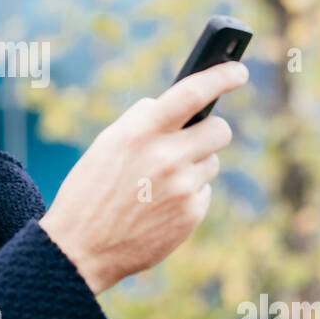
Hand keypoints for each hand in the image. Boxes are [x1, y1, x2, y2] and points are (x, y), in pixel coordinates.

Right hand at [39, 61, 247, 294]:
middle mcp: (166, 157)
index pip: (192, 93)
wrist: (81, 249)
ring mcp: (182, 188)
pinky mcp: (191, 214)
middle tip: (194, 139)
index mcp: (140, 131)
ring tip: (160, 183)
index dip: (220, 77)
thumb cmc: (91, 190)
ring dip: (194, 166)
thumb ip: (145, 121)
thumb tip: (185, 108)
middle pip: (219, 130)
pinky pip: (204, 192)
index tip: (239, 69)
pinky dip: (188, 195)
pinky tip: (160, 206)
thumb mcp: (109, 144)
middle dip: (210, 131)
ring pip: (211, 162)